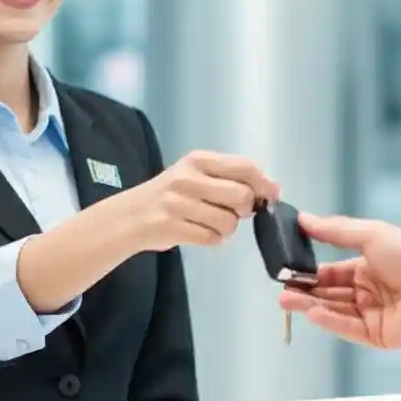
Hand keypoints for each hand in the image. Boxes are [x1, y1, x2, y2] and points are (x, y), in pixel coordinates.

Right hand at [128, 150, 279, 251]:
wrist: (128, 217)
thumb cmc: (169, 195)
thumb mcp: (195, 175)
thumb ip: (229, 178)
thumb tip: (271, 189)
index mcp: (198, 160)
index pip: (244, 167)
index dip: (264, 183)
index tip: (272, 194)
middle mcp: (188, 178)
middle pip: (242, 196)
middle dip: (245, 209)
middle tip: (235, 212)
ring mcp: (178, 203)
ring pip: (228, 222)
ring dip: (228, 229)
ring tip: (213, 225)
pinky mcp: (172, 227)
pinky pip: (211, 238)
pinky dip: (213, 240)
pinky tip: (200, 233)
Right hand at [278, 214, 400, 349]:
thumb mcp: (371, 235)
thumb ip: (335, 231)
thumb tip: (304, 219)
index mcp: (368, 268)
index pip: (331, 273)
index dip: (310, 272)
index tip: (288, 269)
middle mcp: (368, 292)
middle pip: (329, 293)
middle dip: (305, 290)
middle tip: (281, 287)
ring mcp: (372, 315)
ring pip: (334, 311)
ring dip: (310, 305)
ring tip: (286, 299)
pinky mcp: (377, 336)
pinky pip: (348, 328)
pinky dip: (328, 321)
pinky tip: (312, 312)